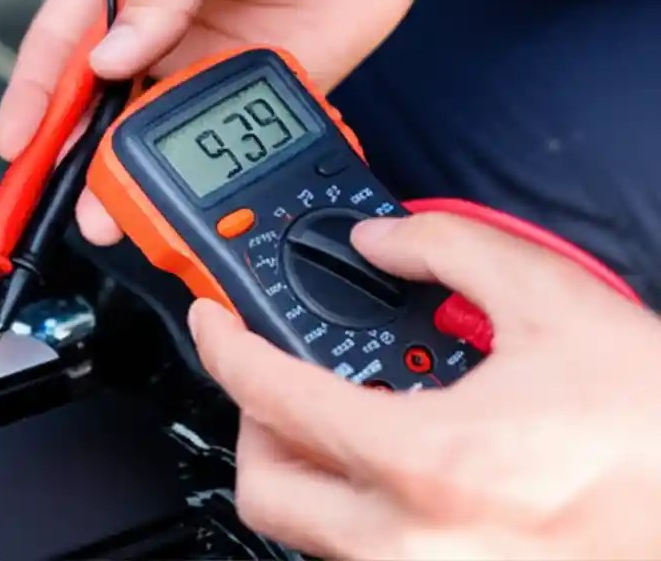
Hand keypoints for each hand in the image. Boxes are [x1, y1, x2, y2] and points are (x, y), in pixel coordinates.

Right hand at [0, 0, 448, 244]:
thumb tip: (113, 57)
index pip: (60, 39)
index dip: (34, 95)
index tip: (17, 145)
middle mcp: (155, 18)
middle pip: (98, 98)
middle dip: (76, 153)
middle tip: (66, 200)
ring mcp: (202, 55)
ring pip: (150, 127)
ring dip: (132, 174)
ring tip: (118, 214)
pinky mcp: (253, 83)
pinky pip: (218, 133)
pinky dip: (200, 168)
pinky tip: (186, 192)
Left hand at [189, 212, 660, 559]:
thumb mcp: (555, 304)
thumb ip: (450, 251)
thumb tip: (383, 241)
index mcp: (428, 462)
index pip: (272, 398)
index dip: (225, 347)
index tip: (215, 322)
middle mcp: (415, 542)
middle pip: (267, 491)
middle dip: (252, 424)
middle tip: (277, 374)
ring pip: (312, 531)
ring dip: (305, 467)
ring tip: (342, 410)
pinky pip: (365, 551)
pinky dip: (356, 503)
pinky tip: (399, 458)